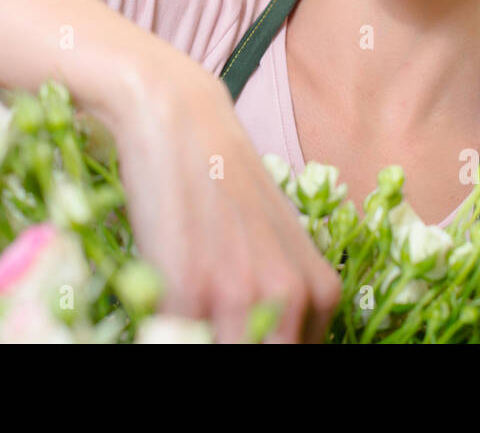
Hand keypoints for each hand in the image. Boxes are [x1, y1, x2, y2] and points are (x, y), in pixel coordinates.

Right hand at [105, 66, 341, 342]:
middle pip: (268, 357)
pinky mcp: (185, 294)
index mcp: (321, 293)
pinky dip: (160, 331)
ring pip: (222, 353)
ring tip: (183, 311)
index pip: (297, 356)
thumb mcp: (275, 248)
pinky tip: (158, 301)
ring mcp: (239, 297)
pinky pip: (172, 343)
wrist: (180, 121)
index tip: (237, 329)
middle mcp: (291, 299)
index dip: (265, 346)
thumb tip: (272, 340)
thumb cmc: (223, 182)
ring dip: (195, 338)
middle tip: (206, 325)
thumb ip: (280, 304)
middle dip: (229, 341)